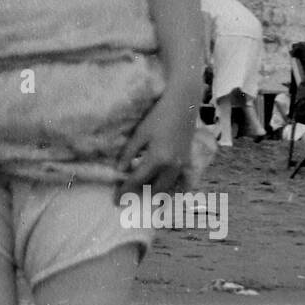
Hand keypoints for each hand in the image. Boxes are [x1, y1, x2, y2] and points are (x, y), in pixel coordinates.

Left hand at [115, 87, 197, 202]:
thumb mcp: (140, 133)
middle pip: (154, 189)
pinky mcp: (188, 161)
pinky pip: (181, 182)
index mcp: (158, 159)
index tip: (116, 199)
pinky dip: (172, 189)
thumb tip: (120, 170)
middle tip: (127, 195)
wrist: (184, 105)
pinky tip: (163, 190)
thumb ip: (129, 153)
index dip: (125, 190)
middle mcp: (172, 166)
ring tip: (142, 193)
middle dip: (140, 194)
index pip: (137, 180)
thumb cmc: (159, 116)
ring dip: (155, 192)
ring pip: (168, 188)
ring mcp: (182, 165)